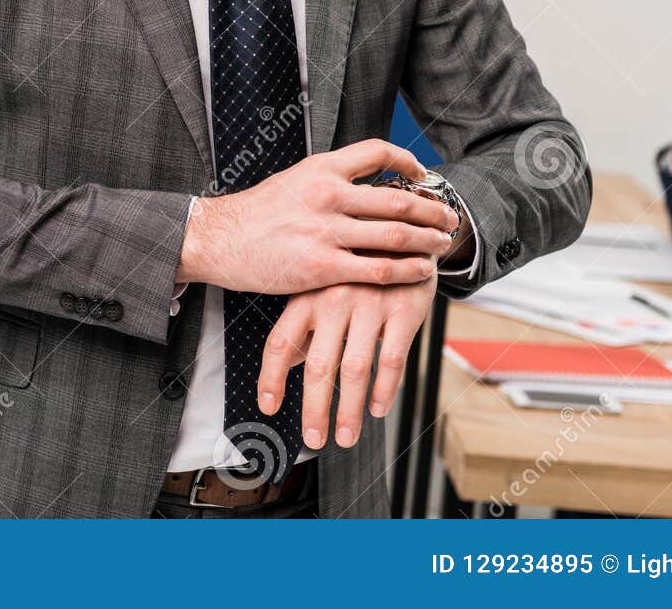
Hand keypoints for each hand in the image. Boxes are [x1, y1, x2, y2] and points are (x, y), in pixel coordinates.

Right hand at [179, 138, 455, 295]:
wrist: (218, 239)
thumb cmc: (255, 214)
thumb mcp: (293, 180)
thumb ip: (329, 180)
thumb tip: (364, 182)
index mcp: (321, 168)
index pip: (377, 151)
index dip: (407, 161)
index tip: (421, 174)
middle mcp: (327, 194)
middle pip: (398, 197)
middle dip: (432, 209)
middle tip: (450, 217)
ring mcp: (326, 231)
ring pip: (395, 234)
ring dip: (428, 240)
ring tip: (443, 244)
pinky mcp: (322, 266)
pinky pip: (379, 268)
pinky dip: (407, 270)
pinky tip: (420, 272)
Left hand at [257, 277, 437, 447]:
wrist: (404, 230)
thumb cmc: (355, 268)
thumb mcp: (321, 289)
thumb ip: (303, 327)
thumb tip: (282, 365)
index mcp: (306, 296)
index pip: (280, 342)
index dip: (271, 378)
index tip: (267, 407)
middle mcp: (333, 300)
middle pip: (317, 364)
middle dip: (314, 408)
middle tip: (313, 439)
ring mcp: (369, 304)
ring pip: (355, 367)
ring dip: (348, 409)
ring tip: (345, 437)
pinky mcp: (403, 309)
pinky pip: (393, 357)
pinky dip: (385, 389)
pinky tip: (378, 409)